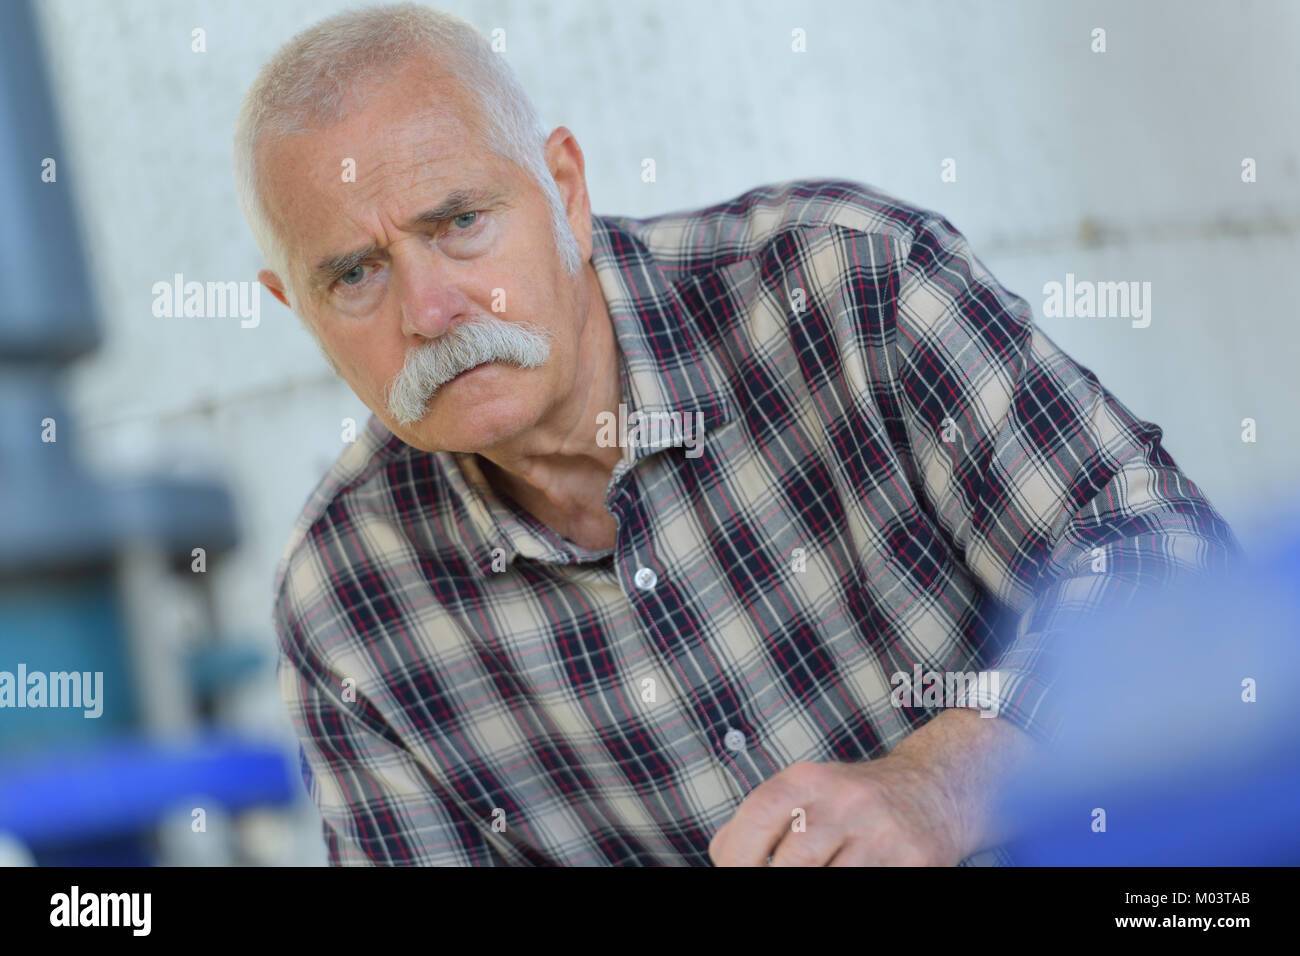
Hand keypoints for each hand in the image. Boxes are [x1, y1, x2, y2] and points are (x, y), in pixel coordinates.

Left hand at [707, 754, 965, 865]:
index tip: (731, 874)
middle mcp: (844, 799)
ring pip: (830, 880)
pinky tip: (847, 875)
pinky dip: (852, 887)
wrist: (935, 790)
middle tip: (768, 887)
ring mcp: (881, 831)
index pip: (758, 817)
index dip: (737, 856)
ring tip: (819, 874)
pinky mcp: (913, 860)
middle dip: (774, 881)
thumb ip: (760, 820)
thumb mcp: (805, 792)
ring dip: (816, 884)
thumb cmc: (853, 801)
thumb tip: (722, 856)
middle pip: (793, 861)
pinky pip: (867, 884)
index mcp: (808, 779)